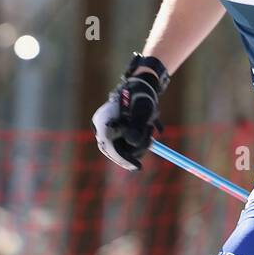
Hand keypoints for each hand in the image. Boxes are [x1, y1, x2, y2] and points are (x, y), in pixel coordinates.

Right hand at [92, 54, 168, 170]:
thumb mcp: (142, 112)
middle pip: (115, 150)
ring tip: (150, 126)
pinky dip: (138, 141)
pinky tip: (147, 127)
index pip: (110, 147)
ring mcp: (107, 130)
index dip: (124, 159)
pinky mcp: (114, 133)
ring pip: (122, 148)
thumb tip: (132, 142)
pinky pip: (125, 144)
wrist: (140, 87)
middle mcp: (100, 127)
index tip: (138, 167)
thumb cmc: (141, 97)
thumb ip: (137, 127)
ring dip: (140, 143)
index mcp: (102, 121)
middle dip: (136, 149)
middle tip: (152, 142)